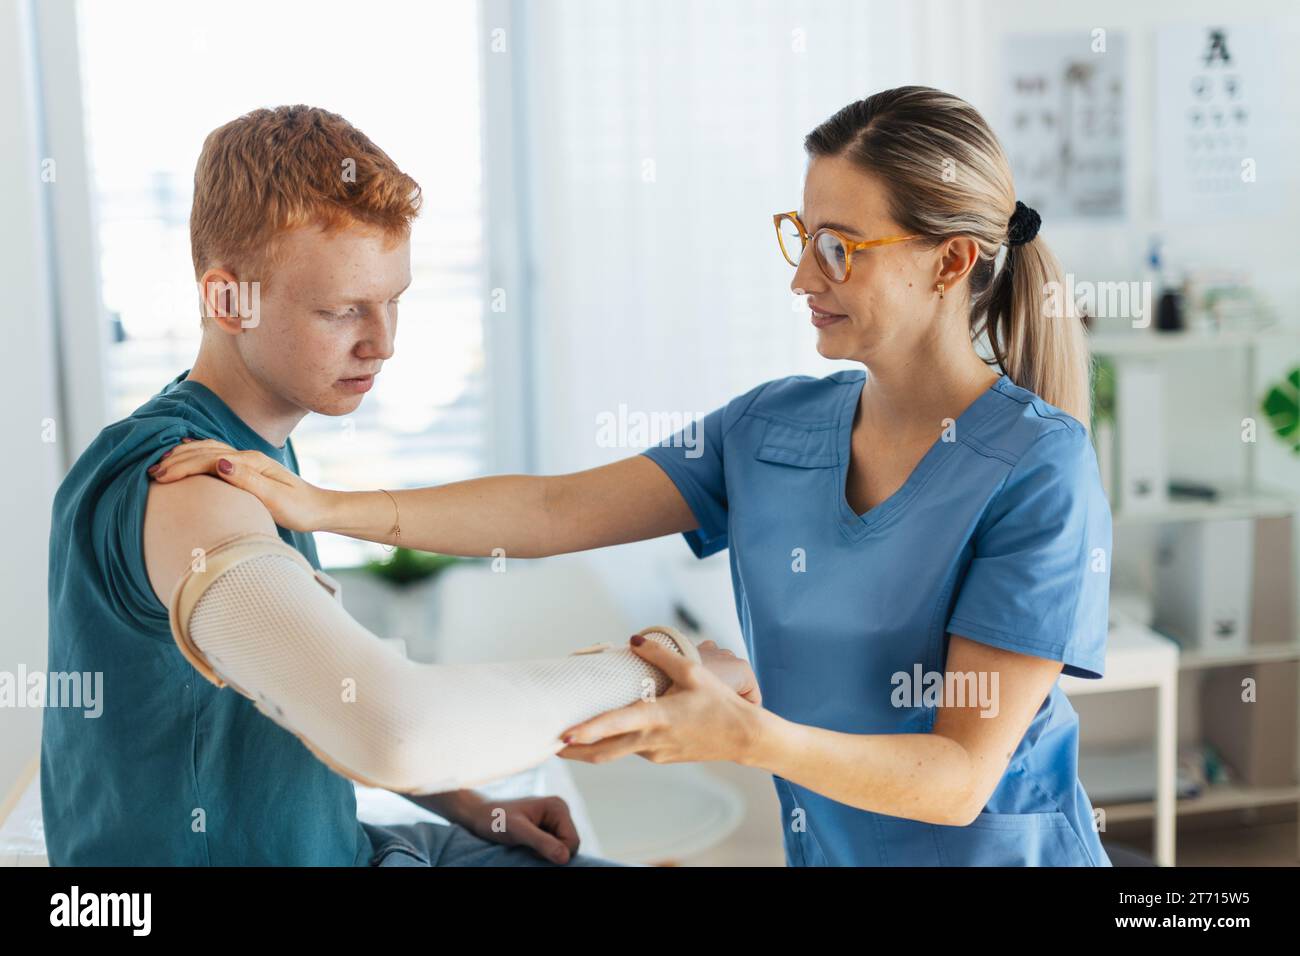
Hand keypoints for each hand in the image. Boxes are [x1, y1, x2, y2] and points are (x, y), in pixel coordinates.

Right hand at [147, 438, 329, 531]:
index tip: (159, 477)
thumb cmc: (299, 509)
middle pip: (204, 451)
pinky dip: (196, 454)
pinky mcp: (248, 470)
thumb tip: (219, 462)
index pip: (208, 459)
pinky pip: (215, 456)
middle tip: (150, 472)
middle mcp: (247, 458)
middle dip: (176, 460)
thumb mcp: (275, 499)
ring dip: (183, 455)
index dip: (181, 467)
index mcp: (251, 463)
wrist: (319, 509)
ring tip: (160, 464)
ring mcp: (248, 462)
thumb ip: (247, 480)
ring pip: (208, 450)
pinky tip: (187, 457)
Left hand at [456, 795, 581, 864]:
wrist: (479, 815)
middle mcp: (559, 812)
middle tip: (528, 849)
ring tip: (526, 847)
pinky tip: (527, 847)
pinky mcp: (546, 828)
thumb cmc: (495, 820)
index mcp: (557, 807)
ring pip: (562, 848)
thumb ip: (541, 842)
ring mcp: (553, 820)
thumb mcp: (517, 831)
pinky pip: (554, 847)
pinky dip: (542, 852)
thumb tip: (566, 857)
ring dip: (546, 854)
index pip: (573, 841)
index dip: (556, 853)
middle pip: (570, 845)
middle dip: (552, 853)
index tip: (532, 852)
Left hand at [558, 635, 765, 765]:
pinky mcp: (660, 757)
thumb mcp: (693, 673)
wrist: (744, 738)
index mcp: (658, 719)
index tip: (564, 736)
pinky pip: (630, 750)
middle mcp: (652, 741)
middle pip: (603, 753)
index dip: (588, 733)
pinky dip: (613, 744)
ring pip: (615, 753)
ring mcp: (655, 753)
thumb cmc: (720, 704)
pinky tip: (605, 732)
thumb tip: (633, 639)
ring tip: (567, 738)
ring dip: (591, 749)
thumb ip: (660, 655)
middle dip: (574, 752)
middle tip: (547, 745)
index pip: (616, 726)